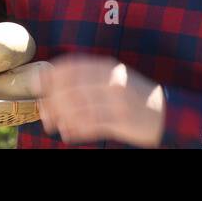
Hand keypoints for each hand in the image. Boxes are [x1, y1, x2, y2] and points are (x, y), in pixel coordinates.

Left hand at [36, 54, 165, 146]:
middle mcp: (112, 81)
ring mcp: (118, 102)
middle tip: (42, 112)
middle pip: (73, 89)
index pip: (73, 67)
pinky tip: (67, 133)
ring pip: (80, 108)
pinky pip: (93, 125)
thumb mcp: (112, 77)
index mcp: (107, 67)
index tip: (36, 84)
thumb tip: (52, 81)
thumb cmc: (132, 94)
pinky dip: (77, 130)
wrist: (166, 111)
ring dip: (62, 117)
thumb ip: (87, 77)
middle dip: (52, 101)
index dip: (51, 75)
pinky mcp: (123, 121)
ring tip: (52, 124)